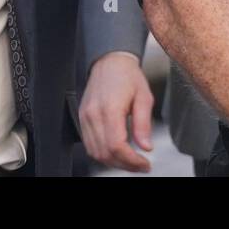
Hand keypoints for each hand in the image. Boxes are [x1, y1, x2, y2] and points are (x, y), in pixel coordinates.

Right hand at [79, 51, 153, 171]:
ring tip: (131, 161)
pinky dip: (103, 154)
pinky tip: (117, 153)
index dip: (131, 160)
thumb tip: (146, 146)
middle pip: (105, 153)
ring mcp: (85, 118)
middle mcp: (93, 115)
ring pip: (95, 152)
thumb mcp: (144, 97)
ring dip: (113, 162)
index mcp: (110, 108)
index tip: (145, 164)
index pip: (116, 146)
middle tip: (141, 166)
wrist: (110, 62)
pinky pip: (89, 145)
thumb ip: (143, 124)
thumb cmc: (128, 76)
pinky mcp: (82, 119)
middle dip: (125, 165)